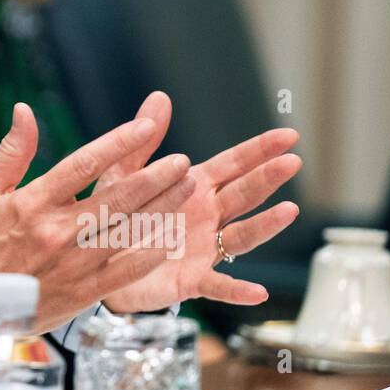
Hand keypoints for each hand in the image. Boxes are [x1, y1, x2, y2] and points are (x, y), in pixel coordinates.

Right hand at [0, 100, 194, 334]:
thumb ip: (12, 151)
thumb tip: (24, 110)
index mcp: (34, 203)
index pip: (84, 165)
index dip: (119, 143)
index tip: (147, 127)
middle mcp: (57, 231)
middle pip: (116, 199)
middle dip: (154, 177)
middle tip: (182, 161)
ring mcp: (74, 263)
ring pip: (128, 232)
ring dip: (161, 208)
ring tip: (186, 187)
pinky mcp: (86, 290)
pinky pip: (127, 270)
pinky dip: (152, 252)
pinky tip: (173, 234)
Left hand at [98, 92, 301, 312]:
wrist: (96, 263)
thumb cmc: (115, 215)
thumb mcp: (124, 175)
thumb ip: (143, 141)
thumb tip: (160, 97)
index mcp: (192, 187)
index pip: (233, 164)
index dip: (260, 150)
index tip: (289, 136)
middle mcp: (206, 216)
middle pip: (244, 194)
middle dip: (268, 177)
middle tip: (293, 162)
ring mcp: (203, 248)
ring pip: (241, 236)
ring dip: (265, 225)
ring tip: (288, 211)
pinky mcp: (192, 279)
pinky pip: (218, 285)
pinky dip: (237, 289)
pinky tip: (257, 292)